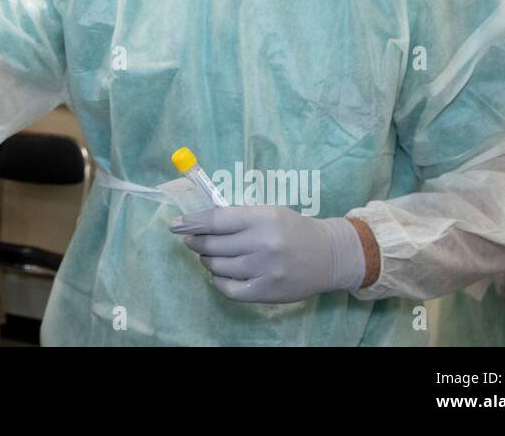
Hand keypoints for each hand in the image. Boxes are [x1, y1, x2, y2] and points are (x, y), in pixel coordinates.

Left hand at [171, 206, 365, 302]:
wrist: (328, 256)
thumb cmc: (292, 229)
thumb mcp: (268, 212)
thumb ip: (237, 217)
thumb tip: (198, 222)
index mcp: (263, 217)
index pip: (217, 220)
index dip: (193, 222)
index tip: (176, 224)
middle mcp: (264, 243)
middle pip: (213, 244)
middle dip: (196, 242)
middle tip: (191, 240)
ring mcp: (265, 270)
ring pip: (218, 266)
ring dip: (207, 260)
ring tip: (209, 255)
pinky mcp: (267, 292)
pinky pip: (229, 289)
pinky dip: (218, 281)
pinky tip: (218, 274)